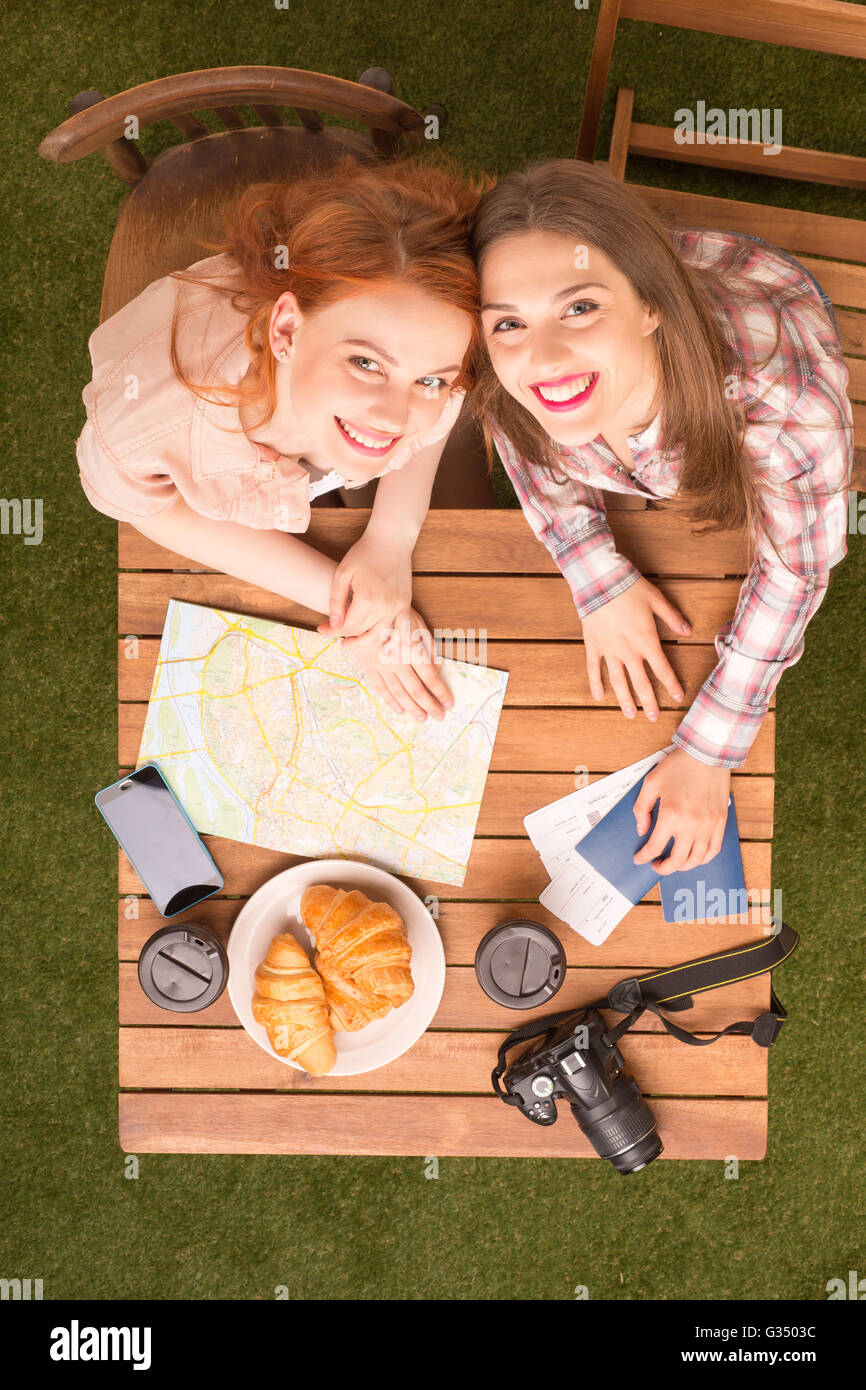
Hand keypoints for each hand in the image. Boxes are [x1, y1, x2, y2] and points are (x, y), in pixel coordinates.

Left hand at [317, 531, 411, 638]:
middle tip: (333, 632)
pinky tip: (378, 645)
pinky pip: (398, 630)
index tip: (321, 629)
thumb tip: (333, 625)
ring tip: (349, 641)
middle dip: (345, 635)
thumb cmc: (364, 553)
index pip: (348, 626)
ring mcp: (397, 607)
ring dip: (364, 641)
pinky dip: (389, 640)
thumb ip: (336, 601)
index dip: (332, 630)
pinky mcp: (405, 605)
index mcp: (367, 598)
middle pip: (362, 632)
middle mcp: (384, 607)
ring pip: (379, 635)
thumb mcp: (343, 574)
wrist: (391, 540)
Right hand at [339, 606, 453, 721]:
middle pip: (415, 688)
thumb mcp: (417, 624)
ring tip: (422, 718)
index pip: (429, 676)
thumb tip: (438, 667)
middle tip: (439, 717)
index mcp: (411, 648)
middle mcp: (396, 660)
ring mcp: (381, 665)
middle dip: (429, 704)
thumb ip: (428, 645)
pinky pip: (381, 687)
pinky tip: (400, 709)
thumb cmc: (396, 615)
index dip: (440, 691)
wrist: (364, 608)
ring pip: (398, 691)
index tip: (448, 703)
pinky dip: (391, 700)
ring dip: (411, 707)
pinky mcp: (369, 667)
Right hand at [581, 576, 690, 719]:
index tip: (678, 697)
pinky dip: (595, 684)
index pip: (663, 670)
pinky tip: (598, 697)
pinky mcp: (593, 645)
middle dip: (650, 702)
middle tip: (654, 717)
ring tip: (631, 714)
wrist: (599, 580)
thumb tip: (687, 631)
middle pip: (641, 683)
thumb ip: (672, 617)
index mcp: (647, 641)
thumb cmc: (629, 587)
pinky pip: (594, 669)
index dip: (671, 685)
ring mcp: (609, 650)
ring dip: (625, 700)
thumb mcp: (656, 599)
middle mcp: (629, 651)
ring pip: (618, 681)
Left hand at [632, 748, 731, 873]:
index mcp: (671, 814)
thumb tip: (642, 830)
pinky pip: (714, 849)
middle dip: (663, 868)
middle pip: (677, 860)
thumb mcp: (651, 784)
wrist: (707, 754)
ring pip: (697, 860)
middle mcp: (691, 824)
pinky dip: (703, 858)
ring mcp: (708, 825)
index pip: (655, 847)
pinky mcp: (720, 822)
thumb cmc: (679, 766)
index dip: (644, 857)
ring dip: (683, 866)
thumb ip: (642, 809)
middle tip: (656, 865)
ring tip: (674, 862)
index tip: (639, 859)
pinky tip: (694, 857)